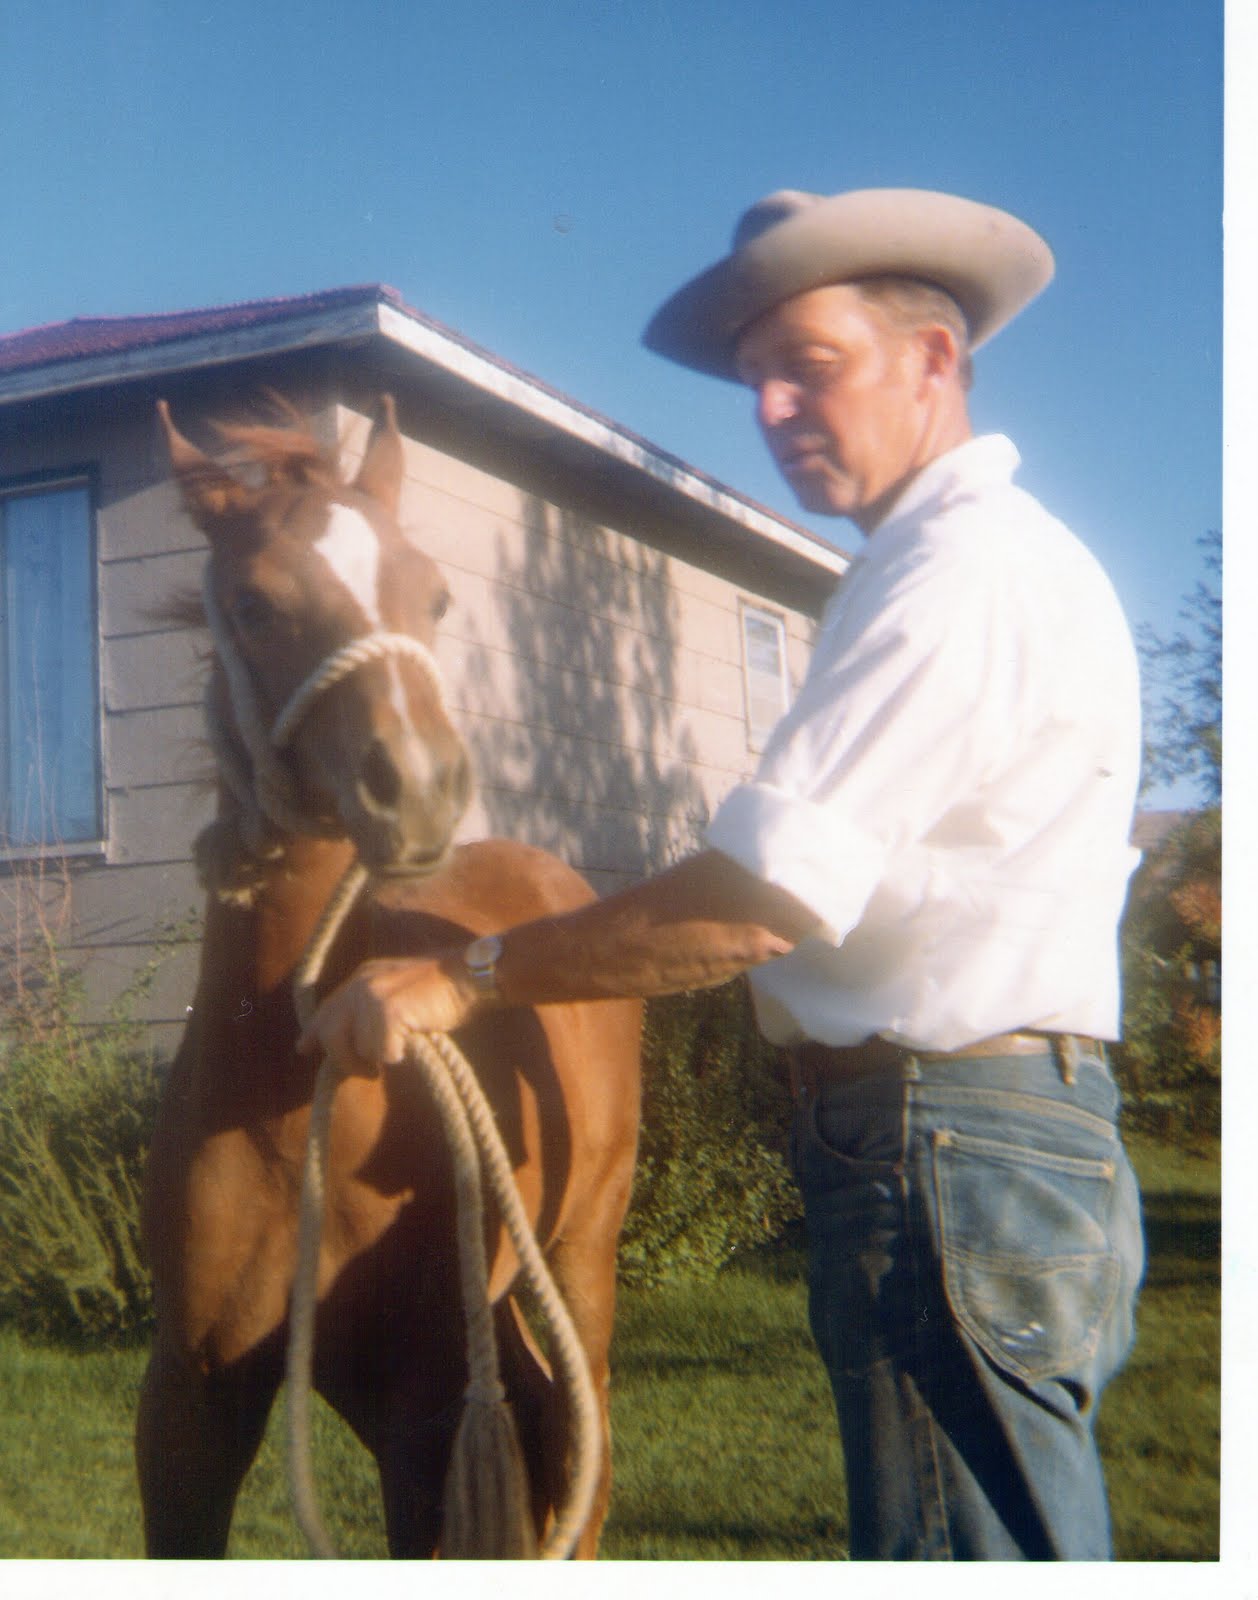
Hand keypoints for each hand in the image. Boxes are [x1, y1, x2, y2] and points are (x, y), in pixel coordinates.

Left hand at [296, 955, 476, 1073]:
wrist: (471, 975)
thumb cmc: (445, 989)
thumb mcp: (400, 992)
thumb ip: (374, 1009)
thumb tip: (358, 1043)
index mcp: (364, 976)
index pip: (328, 1008)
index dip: (315, 1031)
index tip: (304, 1048)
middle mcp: (362, 983)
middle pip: (332, 1033)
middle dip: (345, 1059)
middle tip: (367, 1074)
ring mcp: (373, 996)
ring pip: (360, 1047)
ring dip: (380, 1055)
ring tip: (399, 1050)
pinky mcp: (388, 1011)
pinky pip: (382, 1052)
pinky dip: (398, 1054)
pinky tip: (413, 1043)